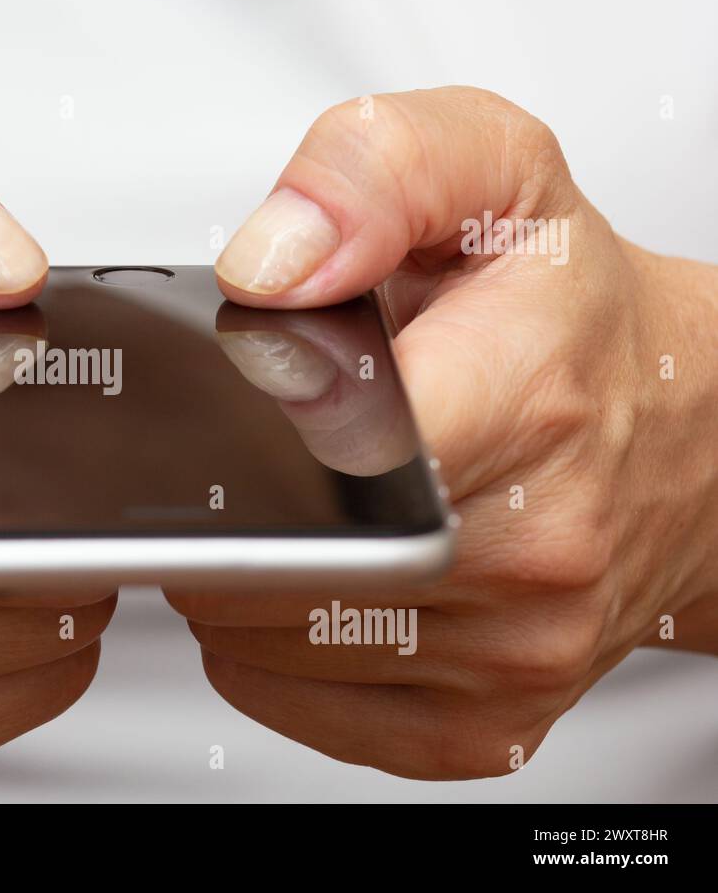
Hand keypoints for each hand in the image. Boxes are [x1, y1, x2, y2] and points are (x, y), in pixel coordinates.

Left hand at [167, 86, 717, 778]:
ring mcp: (511, 652)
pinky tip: (308, 576)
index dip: (241, 433)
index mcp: (525, 398)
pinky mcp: (481, 724)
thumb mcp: (493, 176)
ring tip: (289, 501)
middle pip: (277, 559)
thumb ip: (374, 173)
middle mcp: (533, 547)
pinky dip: (264, 646)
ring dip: (235, 574)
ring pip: (268, 641)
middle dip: (225, 504)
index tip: (232, 408)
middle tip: (247, 449)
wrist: (687, 435)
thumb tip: (268, 266)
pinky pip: (299, 702)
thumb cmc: (574, 318)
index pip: (333, 450)